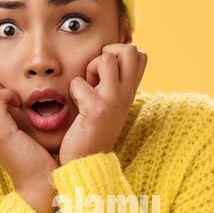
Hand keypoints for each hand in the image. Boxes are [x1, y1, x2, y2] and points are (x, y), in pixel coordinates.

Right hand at [0, 77, 57, 198]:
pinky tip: (19, 104)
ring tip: (9, 98)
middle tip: (2, 92)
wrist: (39, 183)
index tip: (0, 94)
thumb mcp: (12, 134)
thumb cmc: (32, 159)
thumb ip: (6, 119)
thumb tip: (11, 101)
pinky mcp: (2, 132)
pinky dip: (7, 94)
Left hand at [58, 43, 147, 164]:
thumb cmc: (93, 131)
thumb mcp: (111, 104)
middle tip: (97, 74)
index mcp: (131, 92)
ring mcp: (114, 101)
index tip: (107, 74)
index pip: (141, 55)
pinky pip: (79, 82)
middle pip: (130, 49)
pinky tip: (77, 107)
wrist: (87, 163)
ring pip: (106, 59)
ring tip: (87, 89)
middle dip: (108, 53)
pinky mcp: (97, 110)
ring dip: (89, 69)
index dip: (120, 55)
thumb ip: (113, 83)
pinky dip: (73, 91)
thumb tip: (105, 57)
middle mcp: (127, 95)